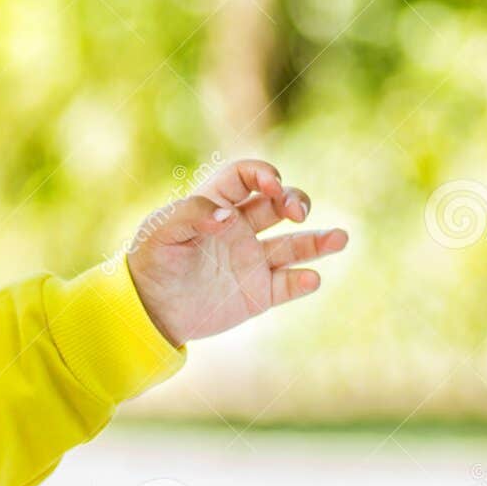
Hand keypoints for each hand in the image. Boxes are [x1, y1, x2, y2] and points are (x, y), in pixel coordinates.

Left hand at [126, 158, 347, 346]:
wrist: (147, 311)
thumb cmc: (149, 263)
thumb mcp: (158, 233)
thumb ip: (189, 215)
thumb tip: (228, 217)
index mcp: (216, 205)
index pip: (246, 177)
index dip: (264, 174)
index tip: (271, 186)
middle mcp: (240, 229)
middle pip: (278, 204)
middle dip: (294, 201)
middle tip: (297, 213)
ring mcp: (252, 261)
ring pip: (294, 245)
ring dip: (319, 241)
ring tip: (339, 238)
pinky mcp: (258, 293)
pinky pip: (288, 285)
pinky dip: (302, 281)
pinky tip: (310, 278)